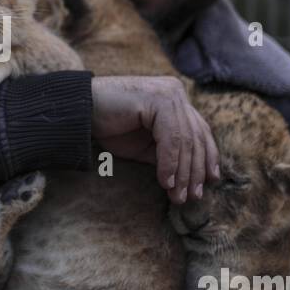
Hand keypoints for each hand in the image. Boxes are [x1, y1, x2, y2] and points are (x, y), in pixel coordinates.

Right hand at [90, 75, 218, 203]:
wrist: (80, 112)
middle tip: (192, 196)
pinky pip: (170, 138)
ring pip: (185, 140)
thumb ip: (168, 153)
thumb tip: (191, 178)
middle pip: (195, 137)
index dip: (208, 157)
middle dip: (195, 171)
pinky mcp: (158, 99)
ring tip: (177, 195)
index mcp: (176, 99)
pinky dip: (169, 163)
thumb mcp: (146, 144)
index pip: (200, 131)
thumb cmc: (110, 127)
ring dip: (182, 172)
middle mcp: (176, 92)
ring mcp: (168, 93)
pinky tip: (165, 182)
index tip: (210, 181)